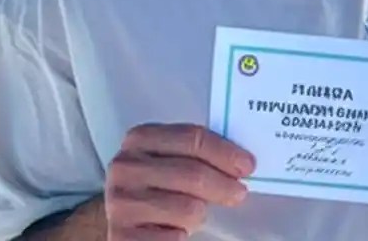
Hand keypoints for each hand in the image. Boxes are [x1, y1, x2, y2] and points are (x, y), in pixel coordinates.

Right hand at [105, 123, 255, 240]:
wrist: (125, 218)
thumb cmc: (156, 185)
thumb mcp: (171, 159)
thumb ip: (197, 153)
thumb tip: (241, 161)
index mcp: (140, 139)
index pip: (192, 138)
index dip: (224, 152)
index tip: (247, 165)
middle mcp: (125, 167)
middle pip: (193, 173)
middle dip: (223, 186)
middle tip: (238, 193)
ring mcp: (120, 201)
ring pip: (188, 208)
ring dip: (199, 213)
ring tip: (191, 212)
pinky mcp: (123, 235)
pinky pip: (173, 238)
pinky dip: (180, 236)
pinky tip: (174, 229)